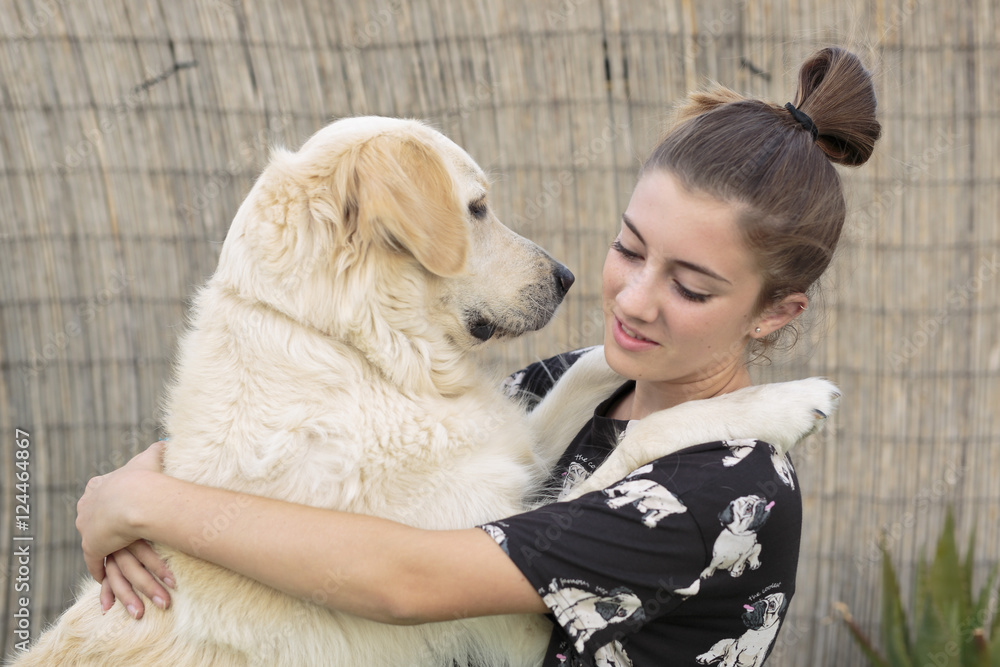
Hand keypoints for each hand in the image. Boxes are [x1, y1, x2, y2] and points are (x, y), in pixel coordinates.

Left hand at [76, 441, 174, 616]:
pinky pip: (95, 564)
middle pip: (92, 519)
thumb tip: (168, 441)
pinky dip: (100, 571)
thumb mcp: (150, 457)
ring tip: (114, 556)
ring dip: (104, 551)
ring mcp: (87, 529)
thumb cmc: (145, 478)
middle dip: (101, 526)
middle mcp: (86, 507)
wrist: (136, 499)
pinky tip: (106, 578)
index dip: (109, 502)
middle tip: (116, 534)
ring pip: (95, 542)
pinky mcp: (92, 548)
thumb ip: (157, 449)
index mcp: (97, 486)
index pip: (99, 495)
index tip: (119, 508)